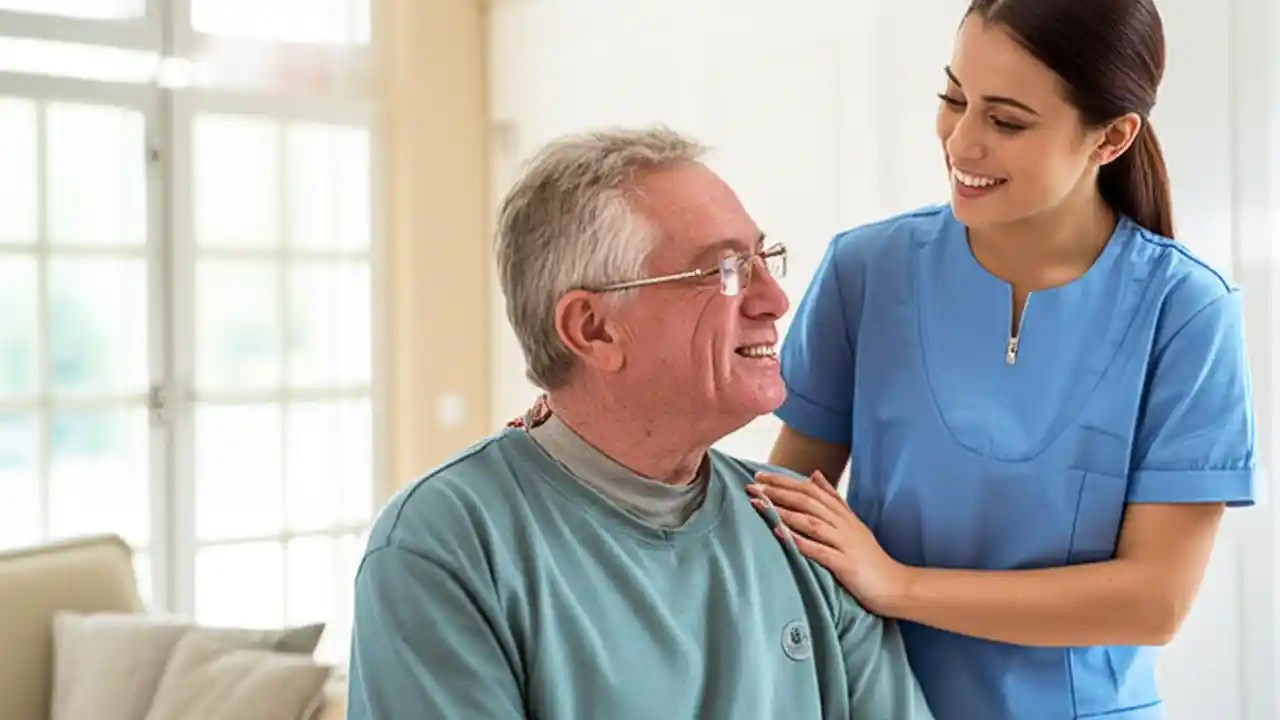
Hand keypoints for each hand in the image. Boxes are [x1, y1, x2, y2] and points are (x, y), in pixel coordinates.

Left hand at [748, 470, 910, 615]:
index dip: (784, 481)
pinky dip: (798, 541)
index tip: (760, 475)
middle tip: (752, 486)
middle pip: (807, 501)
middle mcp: (843, 524)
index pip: (810, 490)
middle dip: (778, 492)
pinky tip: (780, 534)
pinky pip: (819, 550)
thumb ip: (833, 499)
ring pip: (810, 521)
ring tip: (760, 505)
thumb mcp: (852, 522)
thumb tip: (815, 474)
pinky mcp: (845, 564)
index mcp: (842, 514)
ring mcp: (844, 543)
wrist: (896, 586)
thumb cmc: (869, 557)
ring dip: (783, 512)